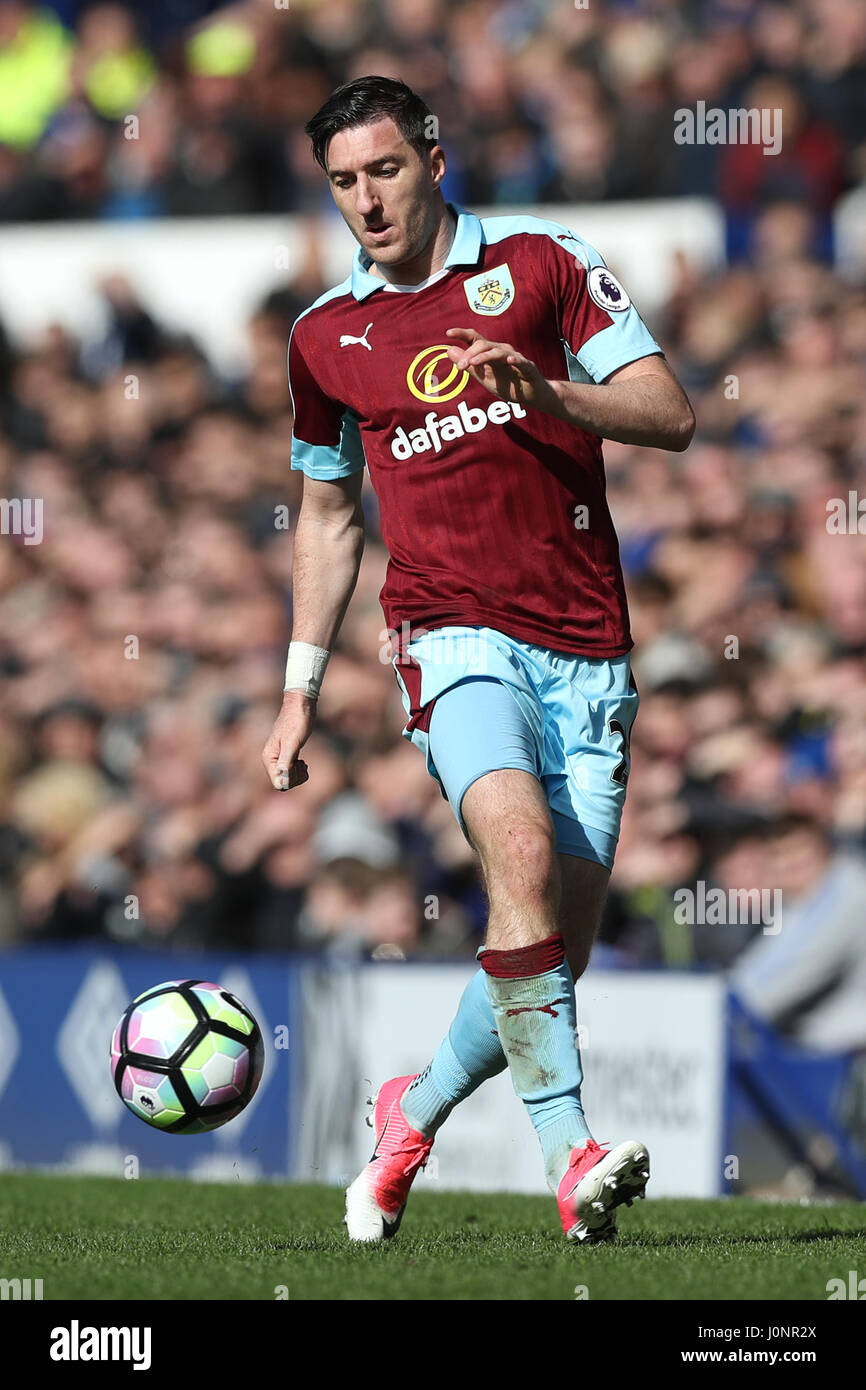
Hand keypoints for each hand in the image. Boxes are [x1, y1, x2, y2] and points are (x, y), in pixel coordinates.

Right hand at [261, 691, 314, 789]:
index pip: (278, 782)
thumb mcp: (293, 743)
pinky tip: (303, 762)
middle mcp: (271, 758)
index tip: (300, 767)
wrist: (301, 704)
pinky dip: (299, 770)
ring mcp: (279, 756)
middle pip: (283, 782)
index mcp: (269, 757)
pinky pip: (291, 770)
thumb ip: (286, 763)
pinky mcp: (287, 753)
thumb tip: (281, 783)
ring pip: (288, 777)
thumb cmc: (297, 721)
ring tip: (303, 763)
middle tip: (303, 764)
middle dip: (296, 777)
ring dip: (298, 774)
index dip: (291, 780)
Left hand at [444, 327, 558, 412]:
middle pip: (483, 345)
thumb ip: (467, 365)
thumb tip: (448, 350)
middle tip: (461, 367)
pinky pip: (521, 362)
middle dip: (470, 354)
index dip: (462, 334)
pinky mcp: (528, 367)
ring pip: (498, 352)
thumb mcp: (483, 377)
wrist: (530, 395)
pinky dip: (515, 360)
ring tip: (473, 363)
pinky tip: (509, 360)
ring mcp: (515, 358)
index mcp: (489, 352)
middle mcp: (501, 350)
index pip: (474, 338)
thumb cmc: (507, 383)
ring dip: (484, 357)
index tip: (448, 333)